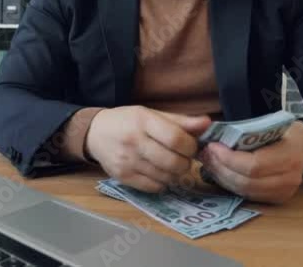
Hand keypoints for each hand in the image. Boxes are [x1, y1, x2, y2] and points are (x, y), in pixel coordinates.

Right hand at [85, 106, 210, 192]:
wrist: (94, 133)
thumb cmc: (127, 121)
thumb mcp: (152, 114)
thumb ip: (181, 121)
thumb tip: (208, 124)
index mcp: (143, 121)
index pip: (175, 138)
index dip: (191, 146)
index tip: (191, 146)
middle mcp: (134, 141)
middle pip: (173, 162)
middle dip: (186, 162)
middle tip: (182, 157)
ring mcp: (127, 161)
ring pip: (166, 177)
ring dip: (175, 174)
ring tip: (171, 164)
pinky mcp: (122, 177)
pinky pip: (154, 187)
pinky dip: (163, 183)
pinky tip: (159, 173)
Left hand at [199, 121, 302, 203]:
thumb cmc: (284, 133)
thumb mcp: (269, 127)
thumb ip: (245, 135)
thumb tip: (213, 136)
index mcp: (288, 158)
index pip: (253, 166)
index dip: (229, 159)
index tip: (213, 147)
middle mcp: (288, 180)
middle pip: (246, 181)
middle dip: (222, 168)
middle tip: (206, 155)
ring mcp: (284, 193)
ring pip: (245, 191)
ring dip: (223, 178)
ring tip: (210, 163)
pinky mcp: (277, 200)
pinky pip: (248, 195)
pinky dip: (231, 184)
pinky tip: (221, 172)